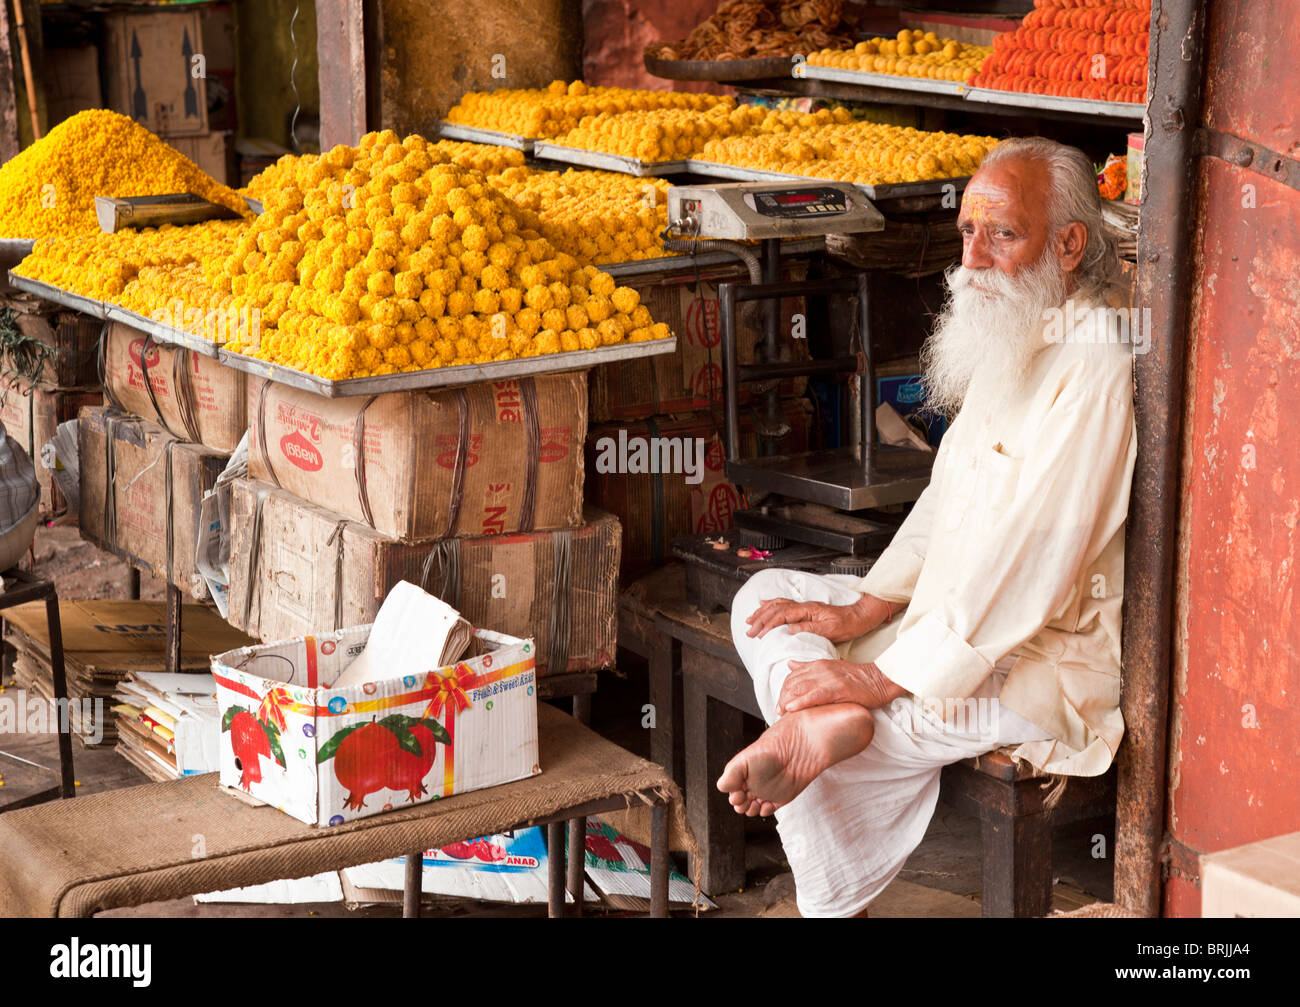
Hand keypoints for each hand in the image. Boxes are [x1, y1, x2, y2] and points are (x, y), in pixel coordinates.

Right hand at [744, 594, 896, 643]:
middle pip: (775, 609)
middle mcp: (803, 606)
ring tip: (750, 619)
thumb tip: (789, 629)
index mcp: (808, 610)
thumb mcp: (830, 630)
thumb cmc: (847, 625)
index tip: (759, 634)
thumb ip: (809, 628)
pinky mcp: (805, 609)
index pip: (782, 615)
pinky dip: (771, 604)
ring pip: (777, 605)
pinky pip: (783, 604)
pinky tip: (764, 605)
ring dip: (762, 612)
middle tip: (749, 630)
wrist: (859, 617)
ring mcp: (803, 606)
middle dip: (760, 619)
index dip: (768, 624)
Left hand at [776, 659, 906, 715]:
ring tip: (781, 713)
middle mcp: (820, 669)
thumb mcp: (830, 667)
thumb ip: (808, 666)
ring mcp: (829, 679)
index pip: (791, 676)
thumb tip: (789, 664)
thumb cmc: (857, 677)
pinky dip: (801, 702)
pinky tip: (791, 709)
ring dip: (787, 701)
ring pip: (800, 688)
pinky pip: (815, 695)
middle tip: (778, 712)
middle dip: (782, 697)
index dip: (783, 690)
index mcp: (818, 665)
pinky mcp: (838, 688)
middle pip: (792, 682)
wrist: (880, 680)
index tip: (780, 703)